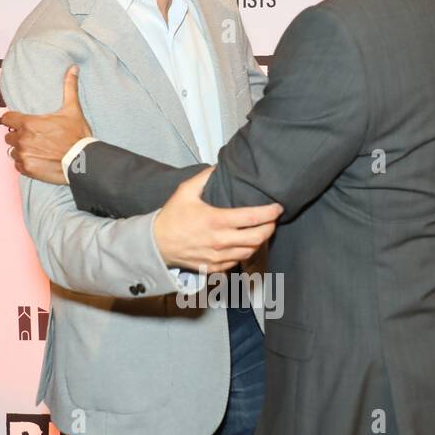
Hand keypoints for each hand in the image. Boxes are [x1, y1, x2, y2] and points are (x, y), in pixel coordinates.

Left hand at [1, 65, 90, 183]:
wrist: (83, 161)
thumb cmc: (77, 135)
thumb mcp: (72, 109)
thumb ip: (69, 87)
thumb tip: (73, 68)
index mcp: (28, 123)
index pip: (6, 119)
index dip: (12, 120)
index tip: (19, 122)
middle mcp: (22, 139)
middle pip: (9, 137)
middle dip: (18, 136)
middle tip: (33, 138)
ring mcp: (24, 155)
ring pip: (13, 152)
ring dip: (21, 150)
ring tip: (36, 150)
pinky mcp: (28, 169)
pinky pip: (18, 166)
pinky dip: (25, 163)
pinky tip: (37, 161)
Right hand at [153, 168, 282, 270]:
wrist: (156, 245)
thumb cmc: (171, 218)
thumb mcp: (185, 191)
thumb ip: (205, 177)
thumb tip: (220, 167)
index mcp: (216, 220)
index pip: (252, 218)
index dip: (270, 213)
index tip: (278, 207)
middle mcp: (220, 241)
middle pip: (258, 238)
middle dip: (270, 228)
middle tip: (273, 220)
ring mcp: (218, 257)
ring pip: (250, 251)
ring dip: (260, 241)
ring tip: (262, 230)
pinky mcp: (214, 267)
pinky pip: (238, 262)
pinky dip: (246, 252)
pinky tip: (246, 243)